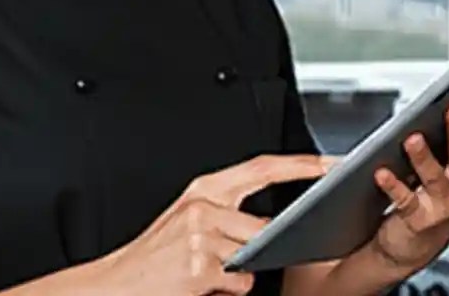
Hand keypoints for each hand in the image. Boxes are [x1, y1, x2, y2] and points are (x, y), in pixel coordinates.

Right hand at [90, 154, 337, 295]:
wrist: (117, 282)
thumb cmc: (154, 258)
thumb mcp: (188, 223)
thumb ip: (225, 214)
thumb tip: (268, 224)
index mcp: (202, 190)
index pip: (262, 167)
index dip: (301, 164)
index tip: (331, 164)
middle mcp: (203, 207)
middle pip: (264, 224)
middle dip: (262, 247)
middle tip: (234, 257)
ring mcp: (203, 236)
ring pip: (255, 256)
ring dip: (239, 272)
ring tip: (207, 274)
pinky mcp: (202, 266)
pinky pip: (241, 282)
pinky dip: (228, 290)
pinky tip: (203, 286)